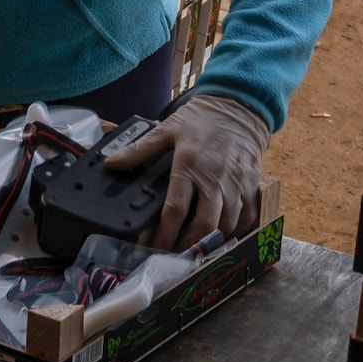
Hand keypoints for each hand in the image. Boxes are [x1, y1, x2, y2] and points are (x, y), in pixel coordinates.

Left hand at [104, 92, 268, 249]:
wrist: (240, 104)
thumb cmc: (202, 119)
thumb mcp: (168, 129)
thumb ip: (140, 149)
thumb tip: (111, 163)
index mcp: (189, 165)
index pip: (175, 210)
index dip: (165, 235)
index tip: (155, 250)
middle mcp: (215, 178)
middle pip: (205, 225)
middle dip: (189, 246)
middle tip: (175, 257)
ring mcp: (236, 183)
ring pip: (227, 225)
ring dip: (212, 243)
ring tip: (195, 251)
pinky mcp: (251, 184)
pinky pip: (248, 217)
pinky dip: (237, 232)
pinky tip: (223, 238)